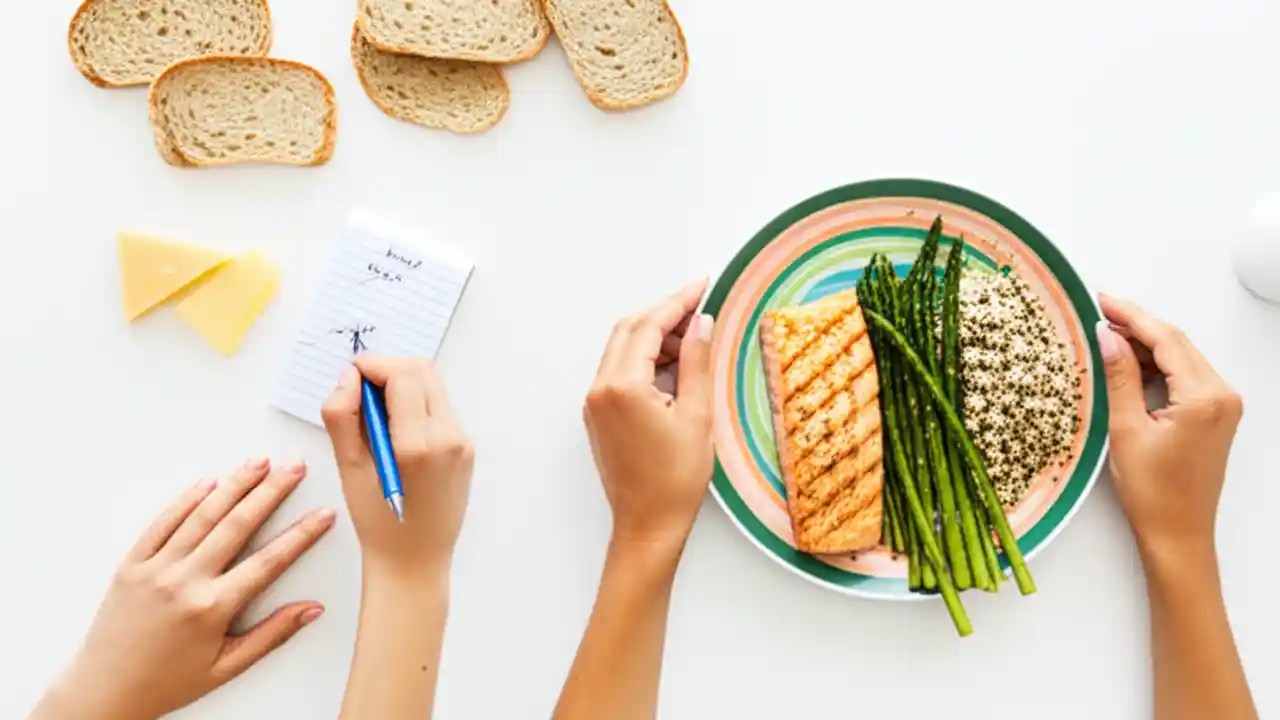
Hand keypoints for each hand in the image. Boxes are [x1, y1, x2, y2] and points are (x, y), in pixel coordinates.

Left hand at [31, 459, 334, 719]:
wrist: (103, 691)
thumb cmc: (166, 682)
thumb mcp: (227, 666)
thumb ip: (272, 634)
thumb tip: (310, 610)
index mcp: (212, 608)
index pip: (269, 561)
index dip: (301, 534)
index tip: (322, 514)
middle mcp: (184, 582)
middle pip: (237, 525)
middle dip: (271, 491)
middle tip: (294, 469)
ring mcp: (155, 569)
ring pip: (202, 515)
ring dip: (234, 485)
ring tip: (258, 463)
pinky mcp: (131, 564)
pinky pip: (162, 523)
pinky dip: (186, 499)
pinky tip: (208, 482)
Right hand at [323, 357, 472, 575]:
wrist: (415, 563)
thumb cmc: (377, 523)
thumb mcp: (348, 469)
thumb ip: (342, 416)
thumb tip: (348, 377)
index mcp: (418, 444)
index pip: (402, 375)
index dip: (372, 365)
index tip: (350, 375)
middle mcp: (449, 438)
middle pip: (422, 372)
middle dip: (388, 370)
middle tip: (359, 391)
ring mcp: (463, 443)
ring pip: (433, 388)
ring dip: (403, 386)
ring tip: (375, 415)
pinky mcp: (467, 450)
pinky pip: (441, 410)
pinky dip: (416, 406)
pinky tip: (396, 432)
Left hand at [584, 280, 714, 547]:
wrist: (648, 525)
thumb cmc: (675, 480)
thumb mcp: (697, 415)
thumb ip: (696, 363)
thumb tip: (701, 324)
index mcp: (622, 386)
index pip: (648, 326)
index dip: (678, 301)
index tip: (703, 285)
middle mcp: (600, 389)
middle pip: (629, 330)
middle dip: (665, 315)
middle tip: (701, 310)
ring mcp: (595, 403)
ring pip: (623, 349)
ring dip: (656, 339)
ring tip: (695, 343)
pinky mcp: (599, 415)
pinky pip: (620, 372)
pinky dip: (646, 361)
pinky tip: (675, 368)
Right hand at [1097, 295, 1242, 556]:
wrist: (1178, 533)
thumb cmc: (1153, 492)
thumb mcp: (1126, 429)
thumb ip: (1119, 377)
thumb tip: (1107, 336)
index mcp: (1205, 396)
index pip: (1166, 339)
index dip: (1132, 316)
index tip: (1102, 301)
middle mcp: (1222, 395)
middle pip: (1176, 344)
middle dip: (1137, 326)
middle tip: (1098, 313)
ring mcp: (1222, 404)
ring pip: (1180, 358)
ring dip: (1145, 346)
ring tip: (1106, 338)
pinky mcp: (1214, 414)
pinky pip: (1184, 376)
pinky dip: (1156, 366)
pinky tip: (1128, 364)